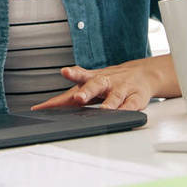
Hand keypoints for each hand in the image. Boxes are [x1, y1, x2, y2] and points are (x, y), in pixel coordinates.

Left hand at [31, 62, 159, 111]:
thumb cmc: (112, 79)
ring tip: (105, 110)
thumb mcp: (90, 80)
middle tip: (78, 98)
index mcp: (91, 79)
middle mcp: (105, 82)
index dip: (57, 98)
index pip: (70, 88)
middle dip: (86, 92)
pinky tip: (124, 113)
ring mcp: (121, 89)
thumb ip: (70, 89)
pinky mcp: (135, 97)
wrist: (142, 73)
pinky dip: (128, 109)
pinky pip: (131, 104)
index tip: (43, 105)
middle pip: (94, 85)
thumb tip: (49, 98)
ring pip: (114, 96)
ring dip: (110, 103)